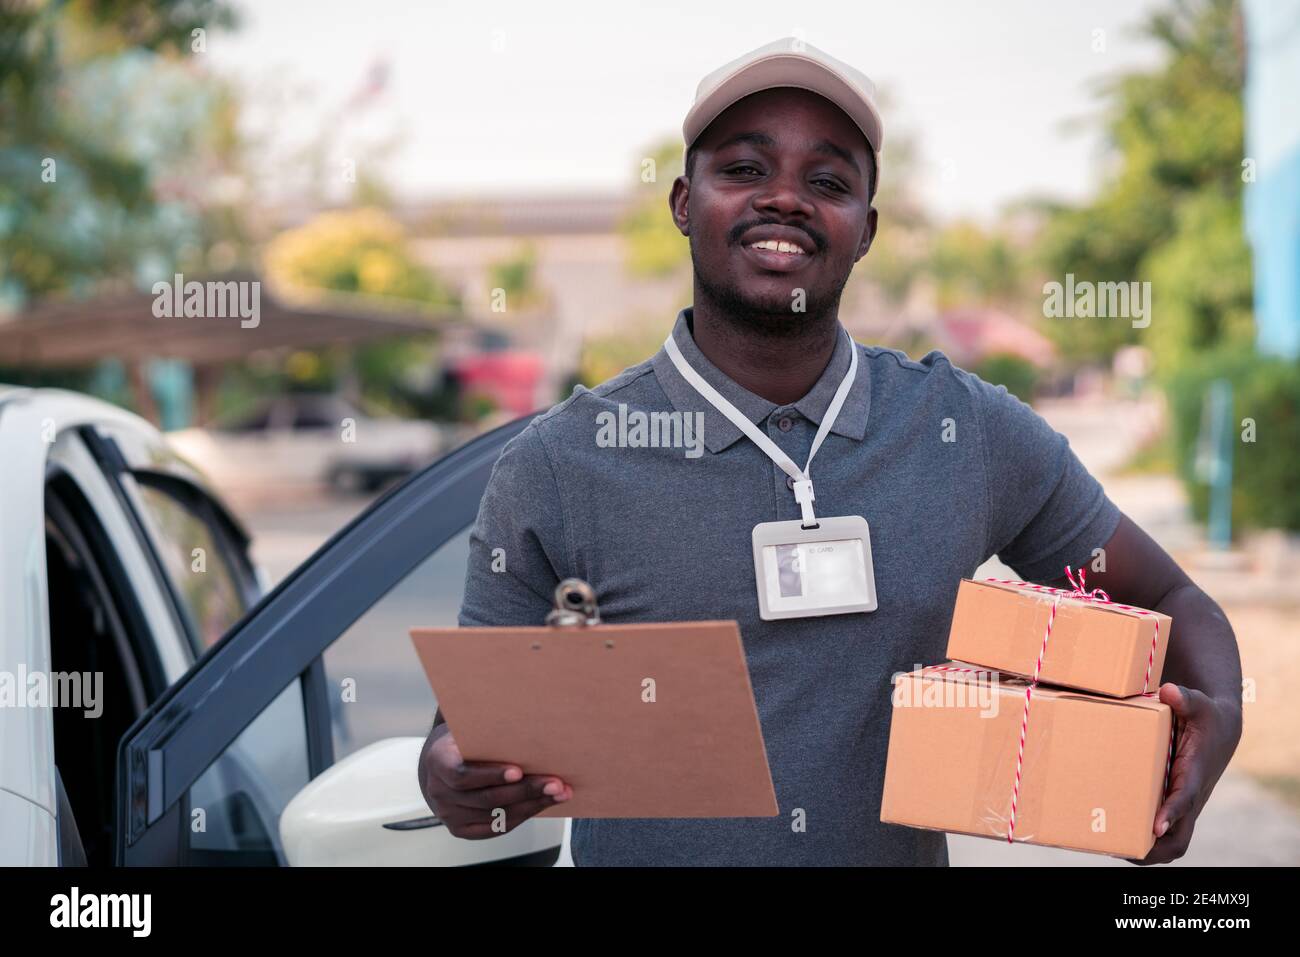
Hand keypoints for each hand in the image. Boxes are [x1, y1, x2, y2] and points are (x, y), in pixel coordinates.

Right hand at [418, 723, 572, 838]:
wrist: (442, 763)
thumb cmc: (464, 740)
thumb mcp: (469, 727)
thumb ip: (488, 727)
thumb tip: (527, 714)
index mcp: (438, 761)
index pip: (462, 774)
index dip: (491, 774)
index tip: (519, 770)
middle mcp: (439, 792)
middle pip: (486, 798)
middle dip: (525, 790)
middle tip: (555, 783)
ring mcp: (449, 814)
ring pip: (496, 814)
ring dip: (532, 804)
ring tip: (559, 793)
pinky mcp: (462, 829)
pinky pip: (496, 827)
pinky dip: (523, 815)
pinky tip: (542, 804)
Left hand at [1130, 682, 1241, 864]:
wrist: (1221, 728)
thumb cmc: (1205, 716)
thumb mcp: (1198, 703)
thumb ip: (1185, 698)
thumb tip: (1169, 690)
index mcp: (1195, 773)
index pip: (1185, 798)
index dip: (1171, 813)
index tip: (1155, 827)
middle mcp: (1191, 795)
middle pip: (1180, 836)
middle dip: (1156, 848)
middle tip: (1125, 851)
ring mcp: (1183, 803)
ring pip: (1173, 840)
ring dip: (1149, 850)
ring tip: (1115, 849)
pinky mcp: (1174, 803)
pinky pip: (1165, 831)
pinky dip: (1147, 840)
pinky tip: (1118, 835)